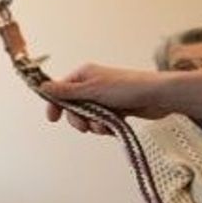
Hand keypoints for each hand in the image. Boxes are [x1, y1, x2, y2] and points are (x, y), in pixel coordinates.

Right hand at [38, 63, 173, 132]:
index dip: (55, 104)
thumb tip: (42, 87)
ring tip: (105, 127)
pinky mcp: (117, 108)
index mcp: (84, 75)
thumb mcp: (92, 90)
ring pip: (89, 116)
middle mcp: (93, 84)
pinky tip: (113, 127)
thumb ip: (66, 91)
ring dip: (94, 124)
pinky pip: (103, 120)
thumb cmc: (127, 88)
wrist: (159, 96)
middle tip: (85, 127)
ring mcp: (105, 97)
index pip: (61, 90)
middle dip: (79, 119)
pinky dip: (106, 126)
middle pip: (74, 106)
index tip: (52, 118)